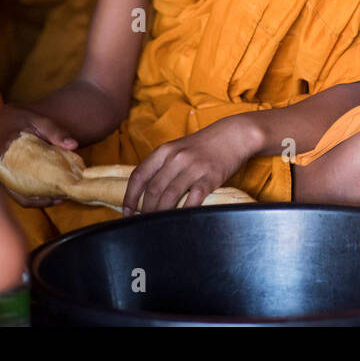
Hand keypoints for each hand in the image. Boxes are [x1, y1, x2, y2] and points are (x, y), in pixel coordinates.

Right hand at [0, 104, 79, 207]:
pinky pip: (15, 192)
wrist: (3, 119)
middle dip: (40, 199)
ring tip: (58, 198)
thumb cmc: (22, 118)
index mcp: (5, 151)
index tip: (58, 191)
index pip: (21, 176)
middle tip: (61, 197)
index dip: (40, 189)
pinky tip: (48, 194)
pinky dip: (31, 196)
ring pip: (16, 195)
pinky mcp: (3, 177)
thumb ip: (56, 132)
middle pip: (18, 192)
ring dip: (36, 200)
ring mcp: (0, 174)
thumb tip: (74, 145)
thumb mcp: (39, 121)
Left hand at [122, 116, 258, 215]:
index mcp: (164, 151)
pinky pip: (193, 199)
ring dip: (161, 214)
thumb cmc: (203, 146)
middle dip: (146, 210)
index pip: (139, 175)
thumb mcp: (178, 149)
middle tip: (143, 223)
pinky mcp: (210, 177)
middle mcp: (176, 158)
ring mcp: (194, 167)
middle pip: (153, 190)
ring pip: (170, 196)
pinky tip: (179, 221)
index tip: (127, 212)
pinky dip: (184, 212)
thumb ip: (162, 166)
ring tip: (157, 225)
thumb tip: (146, 193)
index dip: (130, 196)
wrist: (232, 135)